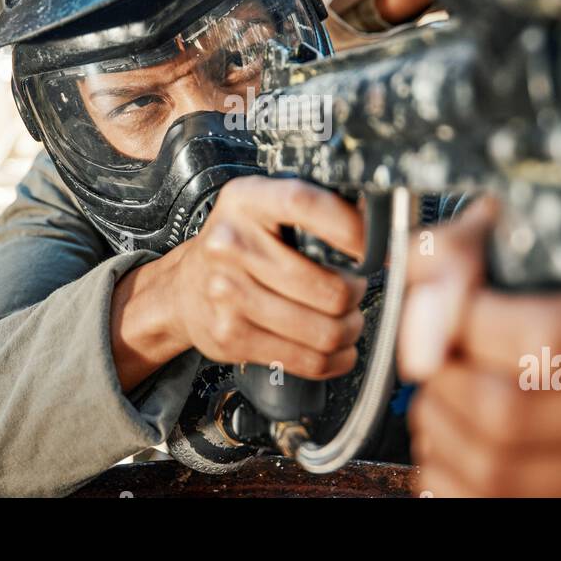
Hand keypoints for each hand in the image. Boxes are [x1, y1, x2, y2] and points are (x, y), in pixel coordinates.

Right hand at [115, 177, 367, 386]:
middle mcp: (231, 244)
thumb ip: (312, 207)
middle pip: (329, 287)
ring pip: (325, 329)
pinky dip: (335, 359)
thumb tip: (377, 218)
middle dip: (358, 295)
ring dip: (350, 330)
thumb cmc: (238, 245)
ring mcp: (229, 294)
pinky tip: (338, 348)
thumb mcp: (263, 206)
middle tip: (357, 291)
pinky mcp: (232, 336)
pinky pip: (306, 359)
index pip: (305, 205)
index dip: (353, 229)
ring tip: (348, 320)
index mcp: (245, 201)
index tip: (377, 248)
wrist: (182, 289)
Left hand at [399, 201, 560, 496]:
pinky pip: (508, 508)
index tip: (443, 315)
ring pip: (505, 471)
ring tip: (449, 400)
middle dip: (448, 384)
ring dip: (448, 433)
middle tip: (439, 362)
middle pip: (517, 413)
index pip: (550, 338)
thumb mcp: (530, 233)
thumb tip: (426, 336)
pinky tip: (469, 441)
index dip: (467, 328)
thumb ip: (460, 258)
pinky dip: (461, 476)